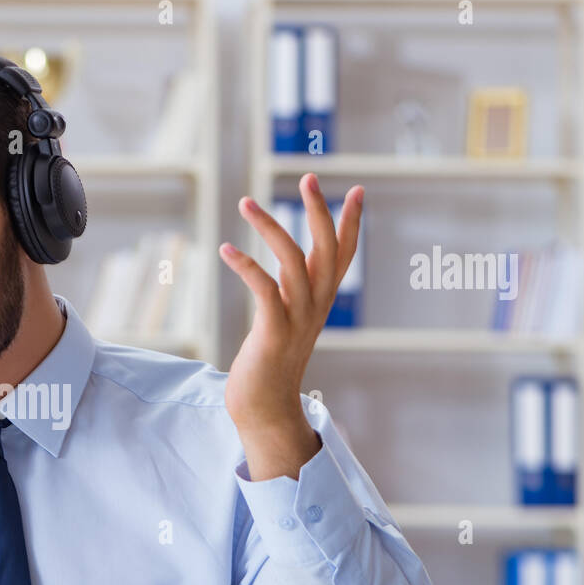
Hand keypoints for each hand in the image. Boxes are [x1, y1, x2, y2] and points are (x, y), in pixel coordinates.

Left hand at [219, 173, 362, 433]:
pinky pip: (265, 291)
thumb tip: (290, 265)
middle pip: (327, 251)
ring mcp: (296, 320)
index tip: (357, 190)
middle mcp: (315, 307)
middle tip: (309, 177)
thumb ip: (293, 293)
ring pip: (294, 263)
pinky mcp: (274, 333)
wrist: (264, 408)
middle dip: (320, 212)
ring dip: (270, 229)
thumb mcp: (287, 321)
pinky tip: (226, 249)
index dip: (352, 224)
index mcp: (321, 302)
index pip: (343, 256)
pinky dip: (246, 267)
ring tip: (245, 202)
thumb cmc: (270, 363)